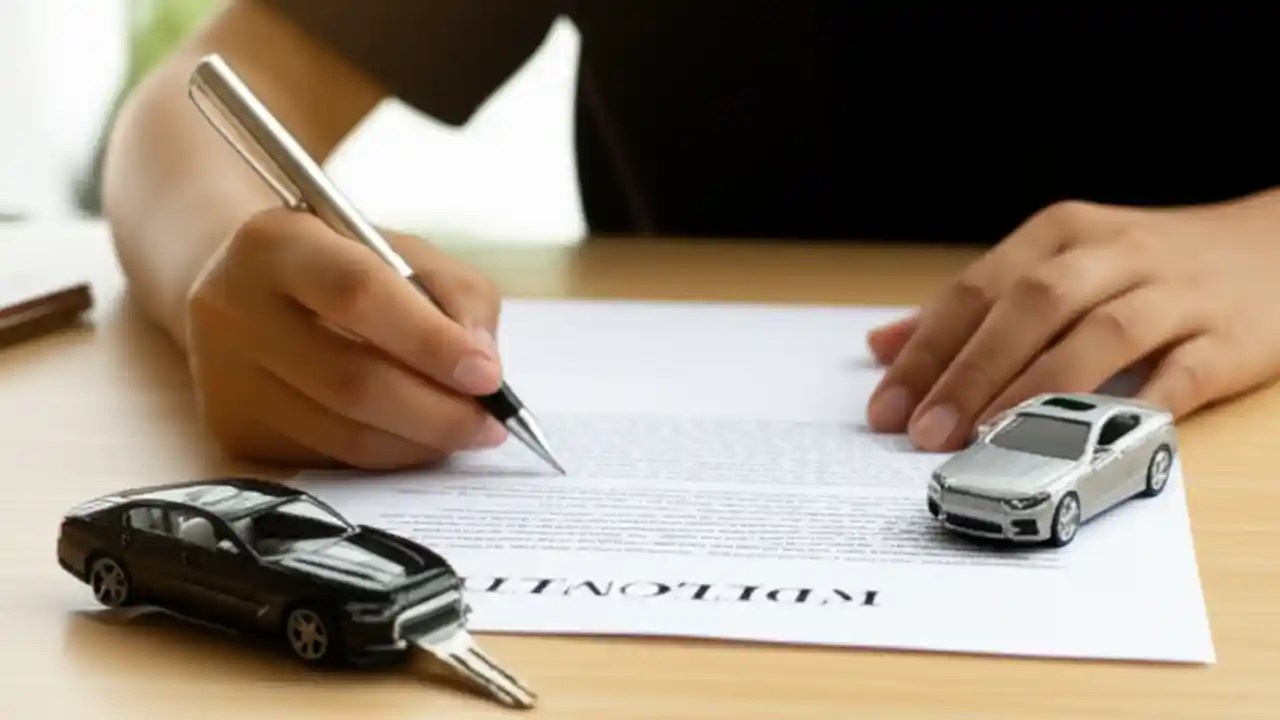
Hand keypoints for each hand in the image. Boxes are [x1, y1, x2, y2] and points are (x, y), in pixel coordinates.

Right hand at [186, 208, 508, 468]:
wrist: (246, 292)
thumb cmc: (342, 267)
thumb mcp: (400, 253)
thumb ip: (456, 296)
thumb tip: (483, 369)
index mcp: (276, 243)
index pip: (358, 294)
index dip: (430, 341)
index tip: (488, 376)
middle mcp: (233, 309)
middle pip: (350, 380)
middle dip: (437, 411)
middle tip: (490, 423)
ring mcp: (226, 378)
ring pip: (343, 434)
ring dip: (420, 442)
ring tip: (465, 430)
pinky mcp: (234, 431)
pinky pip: (330, 461)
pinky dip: (389, 456)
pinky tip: (416, 438)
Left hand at [864, 194, 1279, 450]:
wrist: (1276, 246)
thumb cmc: (1144, 267)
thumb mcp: (1057, 265)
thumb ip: (974, 306)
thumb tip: (882, 345)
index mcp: (1060, 234)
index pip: (977, 290)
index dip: (926, 351)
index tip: (885, 408)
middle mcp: (1114, 253)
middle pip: (1030, 308)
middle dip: (971, 372)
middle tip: (925, 433)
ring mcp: (1175, 293)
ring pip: (1100, 334)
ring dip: (1039, 389)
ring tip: (991, 438)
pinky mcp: (1230, 337)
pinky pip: (1182, 373)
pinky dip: (1139, 405)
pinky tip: (1095, 442)